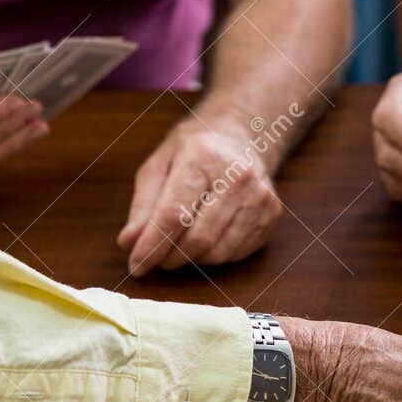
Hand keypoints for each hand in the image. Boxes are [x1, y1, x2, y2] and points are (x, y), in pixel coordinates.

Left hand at [117, 121, 282, 276]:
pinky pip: (237, 253)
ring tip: (178, 249)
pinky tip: (205, 241)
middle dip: (170, 257)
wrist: (241, 136)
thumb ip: (143, 206)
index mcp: (203, 158)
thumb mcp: (159, 166)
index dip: (152, 245)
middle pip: (198, 238)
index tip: (136, 265)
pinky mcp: (272, 214)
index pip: (174, 214)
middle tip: (156, 258)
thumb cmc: (193, 152)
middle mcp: (237, 176)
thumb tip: (129, 243)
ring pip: (218, 252)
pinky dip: (214, 256)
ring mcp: (260, 196)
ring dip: (191, 260)